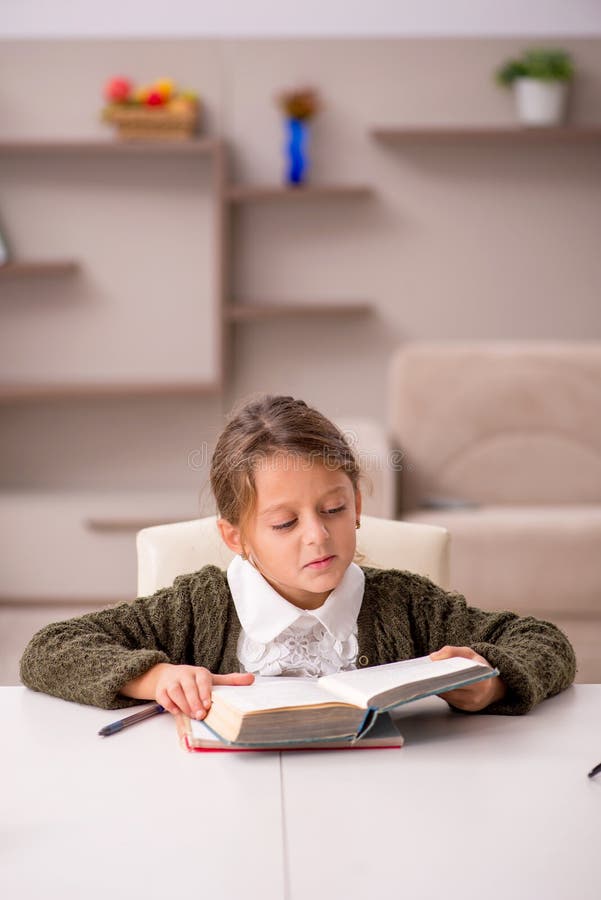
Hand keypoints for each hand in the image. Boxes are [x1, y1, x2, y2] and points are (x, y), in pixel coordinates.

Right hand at [121, 663, 253, 718]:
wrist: (166, 676)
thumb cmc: (193, 680)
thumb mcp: (211, 679)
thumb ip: (230, 681)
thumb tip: (252, 678)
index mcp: (198, 672)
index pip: (202, 680)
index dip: (205, 692)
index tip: (208, 705)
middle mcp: (184, 674)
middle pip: (188, 687)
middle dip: (194, 702)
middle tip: (200, 715)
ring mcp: (171, 681)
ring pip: (175, 691)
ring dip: (183, 705)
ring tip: (191, 715)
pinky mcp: (161, 690)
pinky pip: (163, 697)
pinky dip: (169, 705)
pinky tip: (176, 712)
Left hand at [429, 645, 506, 711]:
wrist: (493, 685)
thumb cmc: (481, 668)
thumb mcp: (470, 654)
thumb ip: (452, 652)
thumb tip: (434, 657)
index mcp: (481, 681)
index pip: (459, 679)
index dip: (444, 675)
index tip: (431, 670)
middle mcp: (476, 696)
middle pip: (450, 689)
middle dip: (437, 681)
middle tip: (424, 674)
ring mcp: (469, 704)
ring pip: (446, 696)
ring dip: (436, 687)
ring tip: (426, 677)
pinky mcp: (463, 709)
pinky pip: (447, 700)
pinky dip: (440, 691)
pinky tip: (433, 683)